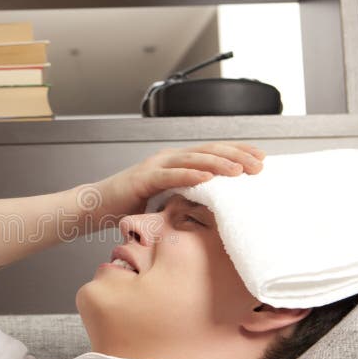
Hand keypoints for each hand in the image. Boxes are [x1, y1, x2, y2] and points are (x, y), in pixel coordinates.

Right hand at [89, 141, 265, 218]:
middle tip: (259, 164)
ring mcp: (155, 165)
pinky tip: (209, 176)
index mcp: (175, 162)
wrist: (95, 207)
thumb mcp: (166, 200)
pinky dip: (191, 174)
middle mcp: (168, 158)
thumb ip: (187, 197)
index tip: (262, 158)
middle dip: (236, 156)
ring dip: (219, 163)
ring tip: (240, 170)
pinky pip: (171, 174)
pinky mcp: (143, 178)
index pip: (212, 152)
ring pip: (193, 159)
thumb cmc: (129, 206)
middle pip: (208, 151)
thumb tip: (215, 207)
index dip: (237, 152)